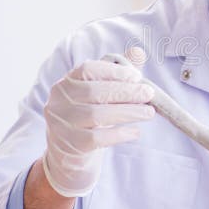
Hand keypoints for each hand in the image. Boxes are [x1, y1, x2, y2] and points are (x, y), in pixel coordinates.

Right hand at [41, 59, 154, 196]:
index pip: (87, 69)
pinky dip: (120, 134)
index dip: (113, 71)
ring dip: (128, 112)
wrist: (69, 155)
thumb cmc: (89, 117)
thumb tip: (138, 52)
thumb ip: (117, 73)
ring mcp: (61, 124)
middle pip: (94, 92)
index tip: (137, 76)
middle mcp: (59, 101)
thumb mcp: (101, 94)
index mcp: (65, 83)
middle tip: (149, 93)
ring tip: (149, 113)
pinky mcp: (69, 145)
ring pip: (97, 115)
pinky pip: (97, 138)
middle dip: (126, 92)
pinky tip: (135, 132)